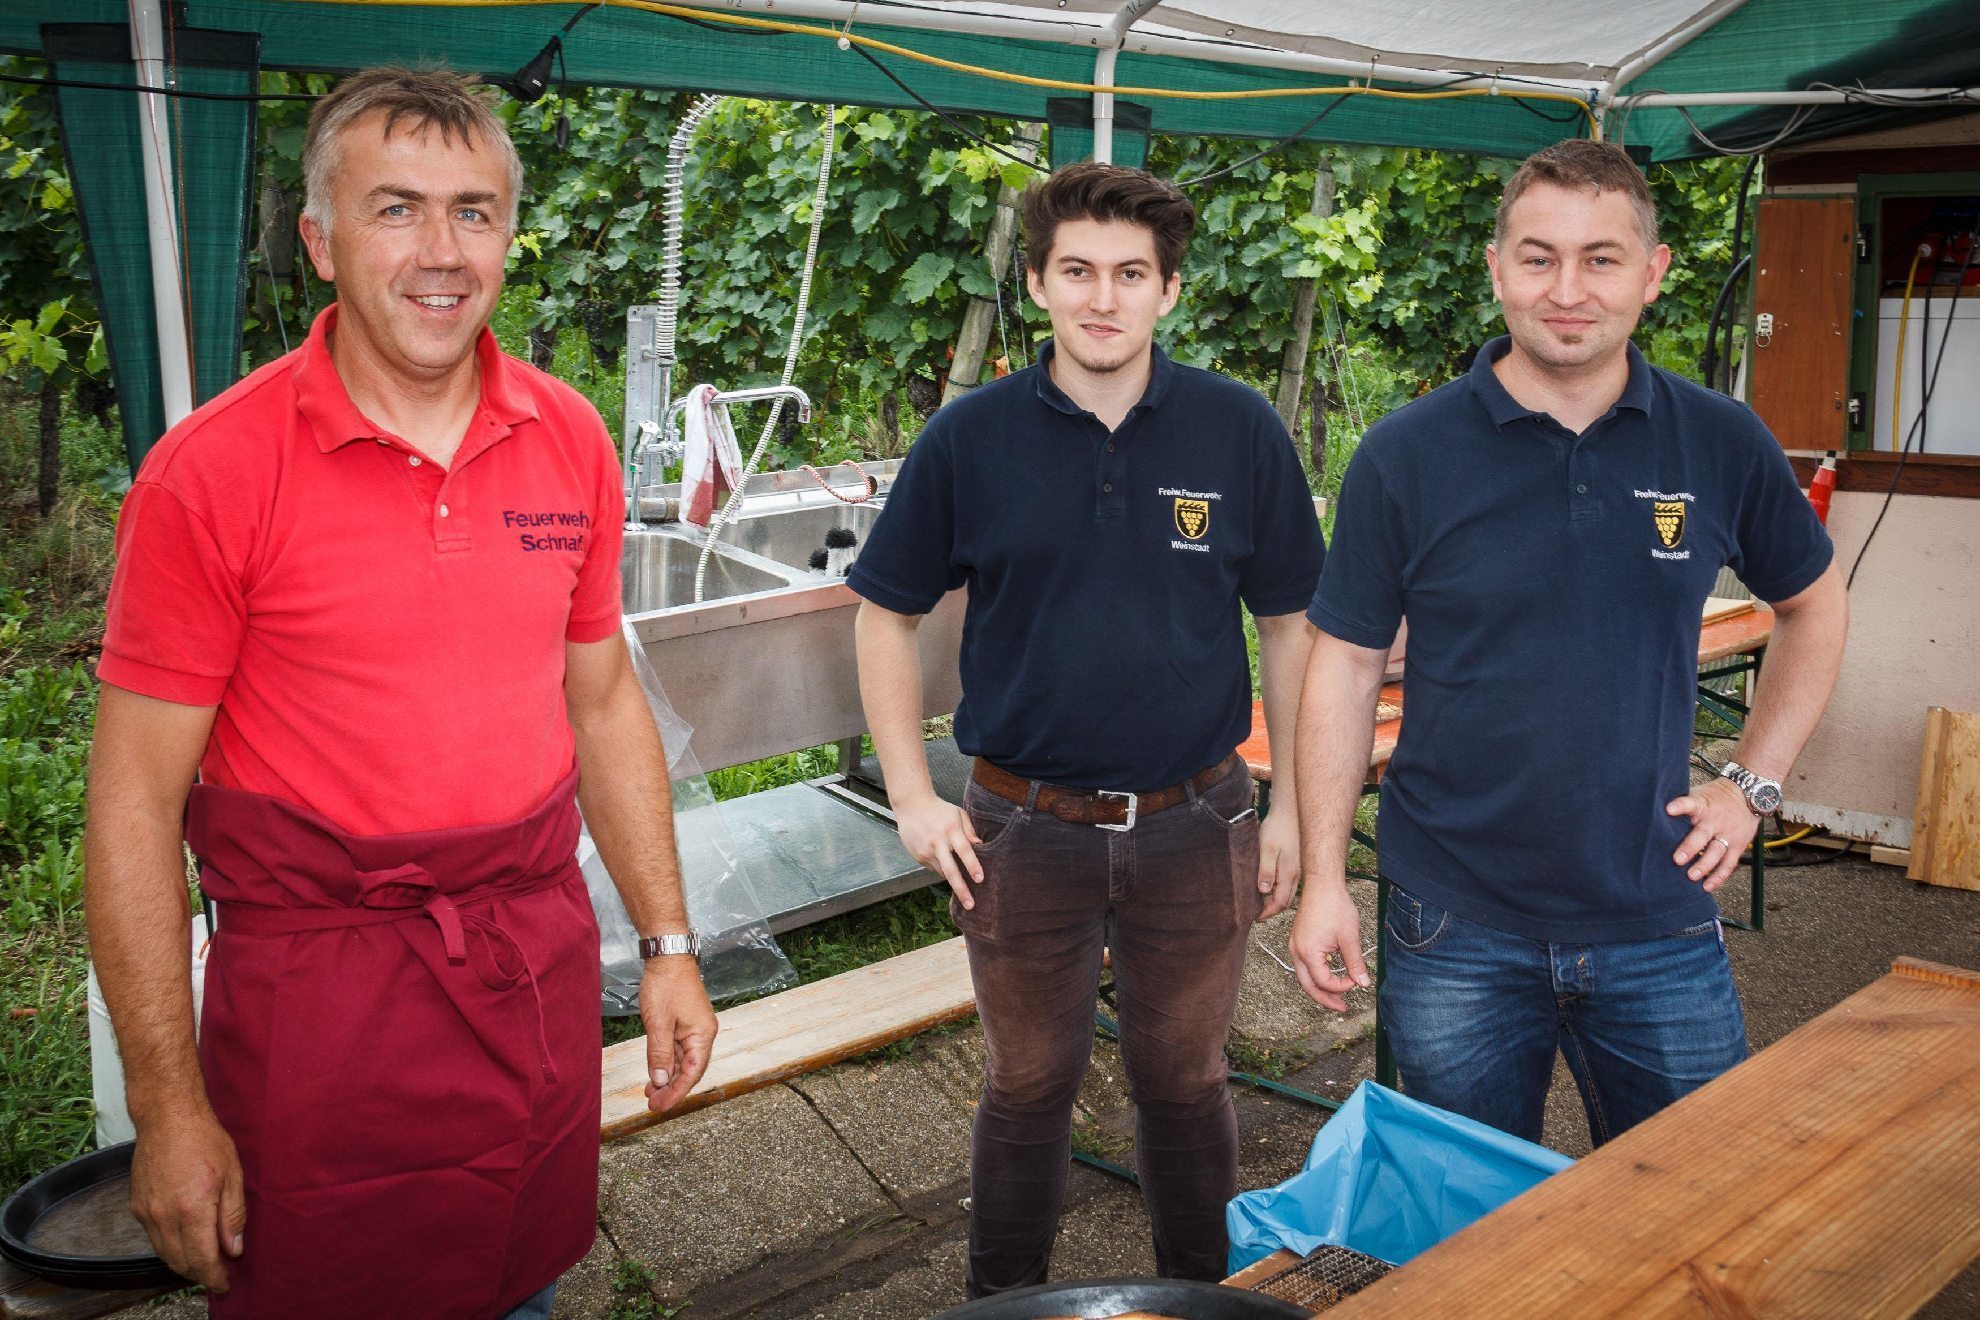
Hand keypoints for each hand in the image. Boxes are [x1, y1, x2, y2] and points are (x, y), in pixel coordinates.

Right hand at [129, 1104, 244, 1291]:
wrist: (167, 1117)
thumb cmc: (205, 1140)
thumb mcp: (232, 1174)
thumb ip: (232, 1216)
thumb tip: (233, 1249)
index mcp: (193, 1210)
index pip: (202, 1259)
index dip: (214, 1277)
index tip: (224, 1285)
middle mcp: (165, 1217)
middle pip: (180, 1262)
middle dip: (200, 1274)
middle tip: (217, 1276)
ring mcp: (147, 1213)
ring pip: (164, 1253)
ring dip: (183, 1263)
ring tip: (204, 1262)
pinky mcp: (137, 1206)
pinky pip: (154, 1238)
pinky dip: (170, 1247)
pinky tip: (185, 1240)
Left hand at [640, 956, 717, 1113]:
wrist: (667, 956)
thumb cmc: (665, 985)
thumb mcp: (658, 1023)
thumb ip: (659, 1054)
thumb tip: (660, 1081)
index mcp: (702, 1035)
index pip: (692, 1073)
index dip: (676, 1093)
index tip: (660, 1107)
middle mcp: (702, 1034)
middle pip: (689, 1070)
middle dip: (671, 1088)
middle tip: (651, 1104)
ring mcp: (694, 1029)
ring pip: (682, 1061)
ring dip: (667, 1077)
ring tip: (650, 1093)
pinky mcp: (684, 1023)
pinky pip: (677, 1050)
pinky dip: (666, 1063)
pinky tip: (654, 1072)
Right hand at [894, 794, 984, 909]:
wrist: (911, 806)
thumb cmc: (940, 810)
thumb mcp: (958, 814)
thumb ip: (970, 831)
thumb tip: (980, 847)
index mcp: (951, 830)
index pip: (964, 850)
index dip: (972, 865)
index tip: (980, 879)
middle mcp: (937, 842)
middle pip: (951, 870)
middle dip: (961, 889)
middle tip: (970, 905)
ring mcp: (926, 851)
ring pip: (943, 872)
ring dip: (953, 879)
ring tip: (962, 886)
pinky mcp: (918, 856)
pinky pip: (934, 868)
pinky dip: (941, 868)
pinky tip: (942, 859)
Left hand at [1256, 808, 1300, 919]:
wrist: (1290, 811)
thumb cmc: (1277, 828)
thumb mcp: (1267, 849)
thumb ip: (1266, 871)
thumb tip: (1263, 891)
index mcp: (1288, 874)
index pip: (1280, 903)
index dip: (1268, 912)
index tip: (1255, 917)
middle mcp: (1296, 875)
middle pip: (1285, 900)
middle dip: (1272, 909)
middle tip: (1256, 912)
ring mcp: (1298, 869)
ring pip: (1288, 892)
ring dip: (1275, 899)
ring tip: (1260, 900)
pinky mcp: (1296, 863)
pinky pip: (1289, 882)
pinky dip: (1279, 888)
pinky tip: (1269, 884)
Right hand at [1288, 877, 1369, 1012]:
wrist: (1322, 884)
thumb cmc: (1334, 906)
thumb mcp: (1349, 937)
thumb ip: (1355, 963)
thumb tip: (1362, 984)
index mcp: (1308, 953)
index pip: (1323, 982)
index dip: (1341, 986)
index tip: (1356, 981)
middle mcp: (1296, 952)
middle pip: (1308, 986)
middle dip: (1325, 999)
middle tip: (1342, 1008)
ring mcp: (1295, 946)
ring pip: (1305, 977)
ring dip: (1321, 987)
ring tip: (1338, 994)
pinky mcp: (1298, 941)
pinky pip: (1305, 965)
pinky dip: (1317, 974)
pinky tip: (1331, 974)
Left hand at [1666, 778, 1761, 892]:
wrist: (1748, 794)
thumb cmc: (1715, 797)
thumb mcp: (1699, 795)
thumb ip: (1682, 805)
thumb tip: (1652, 813)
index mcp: (1702, 805)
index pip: (1690, 803)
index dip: (1680, 806)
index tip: (1668, 809)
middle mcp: (1715, 821)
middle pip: (1702, 834)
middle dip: (1690, 847)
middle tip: (1677, 859)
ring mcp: (1727, 834)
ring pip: (1716, 851)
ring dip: (1704, 865)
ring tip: (1692, 876)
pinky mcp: (1738, 845)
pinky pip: (1728, 863)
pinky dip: (1718, 876)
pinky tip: (1707, 886)